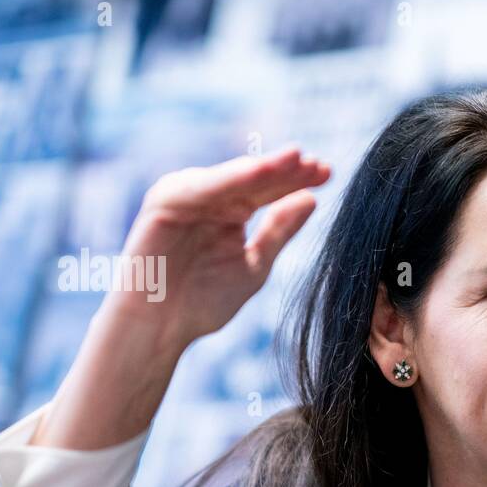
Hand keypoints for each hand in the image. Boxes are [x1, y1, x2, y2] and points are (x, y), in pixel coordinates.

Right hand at [102, 144, 330, 349]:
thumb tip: (311, 199)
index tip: (328, 173)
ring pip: (232, 178)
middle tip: (320, 164)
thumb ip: (279, 231)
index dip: (296, 181)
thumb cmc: (201, 301)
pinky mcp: (164, 202)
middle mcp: (208, 198)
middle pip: (254, 179)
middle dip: (287, 170)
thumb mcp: (254, 263)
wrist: (158, 328)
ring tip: (297, 158)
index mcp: (229, 211)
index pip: (268, 190)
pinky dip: (231, 178)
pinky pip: (203, 187)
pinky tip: (260, 171)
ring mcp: (186, 197)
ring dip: (265, 167)